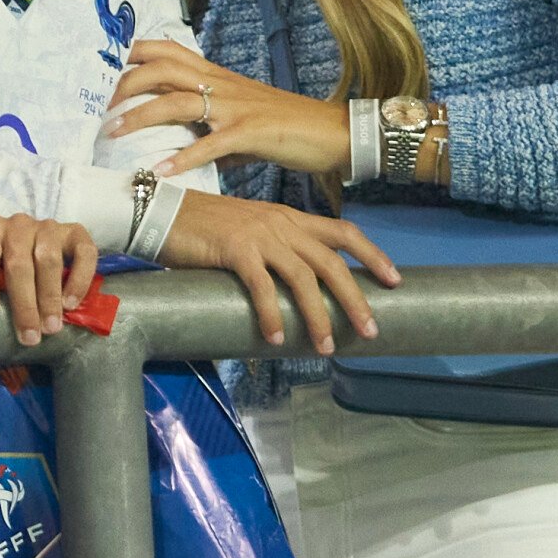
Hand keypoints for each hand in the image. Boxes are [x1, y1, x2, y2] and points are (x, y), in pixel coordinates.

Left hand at [0, 214, 98, 344]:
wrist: (31, 243)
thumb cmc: (4, 265)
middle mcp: (18, 224)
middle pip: (19, 263)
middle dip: (24, 304)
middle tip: (29, 336)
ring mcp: (47, 227)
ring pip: (49, 260)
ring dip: (50, 297)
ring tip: (51, 327)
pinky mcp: (74, 232)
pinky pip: (83, 253)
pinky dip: (79, 280)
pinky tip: (71, 303)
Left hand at [105, 39, 350, 178]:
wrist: (332, 131)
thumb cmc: (288, 126)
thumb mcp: (240, 121)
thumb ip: (208, 131)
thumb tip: (181, 153)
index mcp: (218, 77)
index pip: (168, 50)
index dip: (134, 54)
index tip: (106, 71)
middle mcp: (222, 84)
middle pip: (163, 68)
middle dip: (126, 84)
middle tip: (102, 107)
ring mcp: (236, 106)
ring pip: (177, 101)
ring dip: (141, 116)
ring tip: (114, 133)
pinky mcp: (251, 132)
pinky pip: (210, 144)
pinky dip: (183, 158)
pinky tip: (161, 171)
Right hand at [159, 189, 399, 355]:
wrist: (162, 211)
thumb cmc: (204, 227)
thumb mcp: (251, 231)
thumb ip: (275, 251)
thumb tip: (294, 290)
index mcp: (289, 218)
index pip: (344, 232)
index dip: (373, 254)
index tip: (395, 279)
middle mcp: (281, 223)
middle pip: (332, 261)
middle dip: (355, 297)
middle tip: (371, 329)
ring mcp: (259, 235)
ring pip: (303, 278)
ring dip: (318, 315)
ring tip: (326, 346)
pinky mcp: (234, 249)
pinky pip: (261, 287)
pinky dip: (270, 314)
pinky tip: (274, 338)